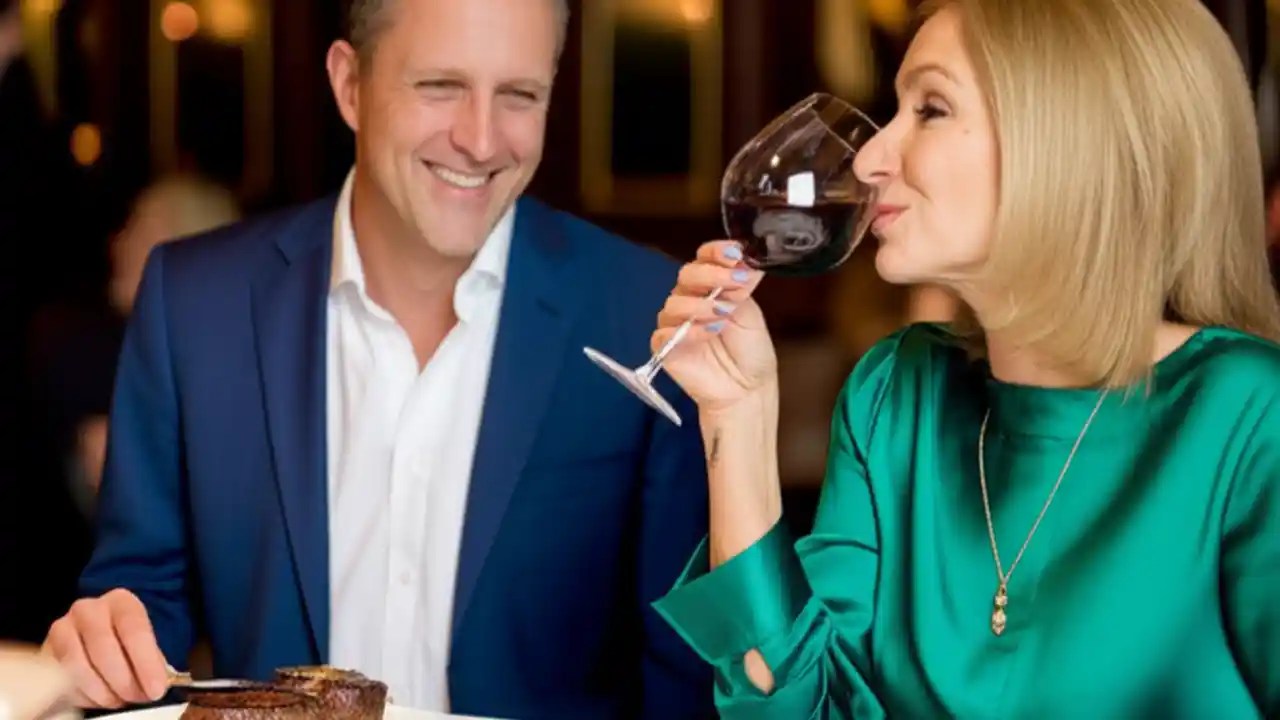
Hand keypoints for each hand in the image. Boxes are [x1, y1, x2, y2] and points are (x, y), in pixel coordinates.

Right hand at [42, 589, 168, 708]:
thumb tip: (157, 686)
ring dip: (102, 691)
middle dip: (123, 681)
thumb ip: (152, 661)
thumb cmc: (126, 642)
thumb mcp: (145, 644)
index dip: (146, 663)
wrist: (93, 638)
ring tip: (118, 699)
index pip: (134, 630)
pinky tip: (99, 698)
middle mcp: (89, 610)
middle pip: (104, 648)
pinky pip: (61, 679)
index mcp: (121, 602)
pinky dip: (83, 695)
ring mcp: (62, 629)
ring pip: (78, 666)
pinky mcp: (45, 652)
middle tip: (137, 697)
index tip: (156, 689)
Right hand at [653, 241, 776, 413]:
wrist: (746, 389)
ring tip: (724, 316)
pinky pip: (666, 332)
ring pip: (674, 302)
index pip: (705, 258)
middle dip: (711, 275)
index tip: (734, 253)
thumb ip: (743, 287)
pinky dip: (689, 330)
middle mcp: (691, 299)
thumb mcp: (751, 314)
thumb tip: (749, 260)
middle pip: (687, 274)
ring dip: (702, 305)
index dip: (715, 251)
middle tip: (734, 284)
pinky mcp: (665, 347)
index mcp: (712, 287)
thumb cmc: (749, 352)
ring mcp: (676, 323)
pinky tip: (709, 332)